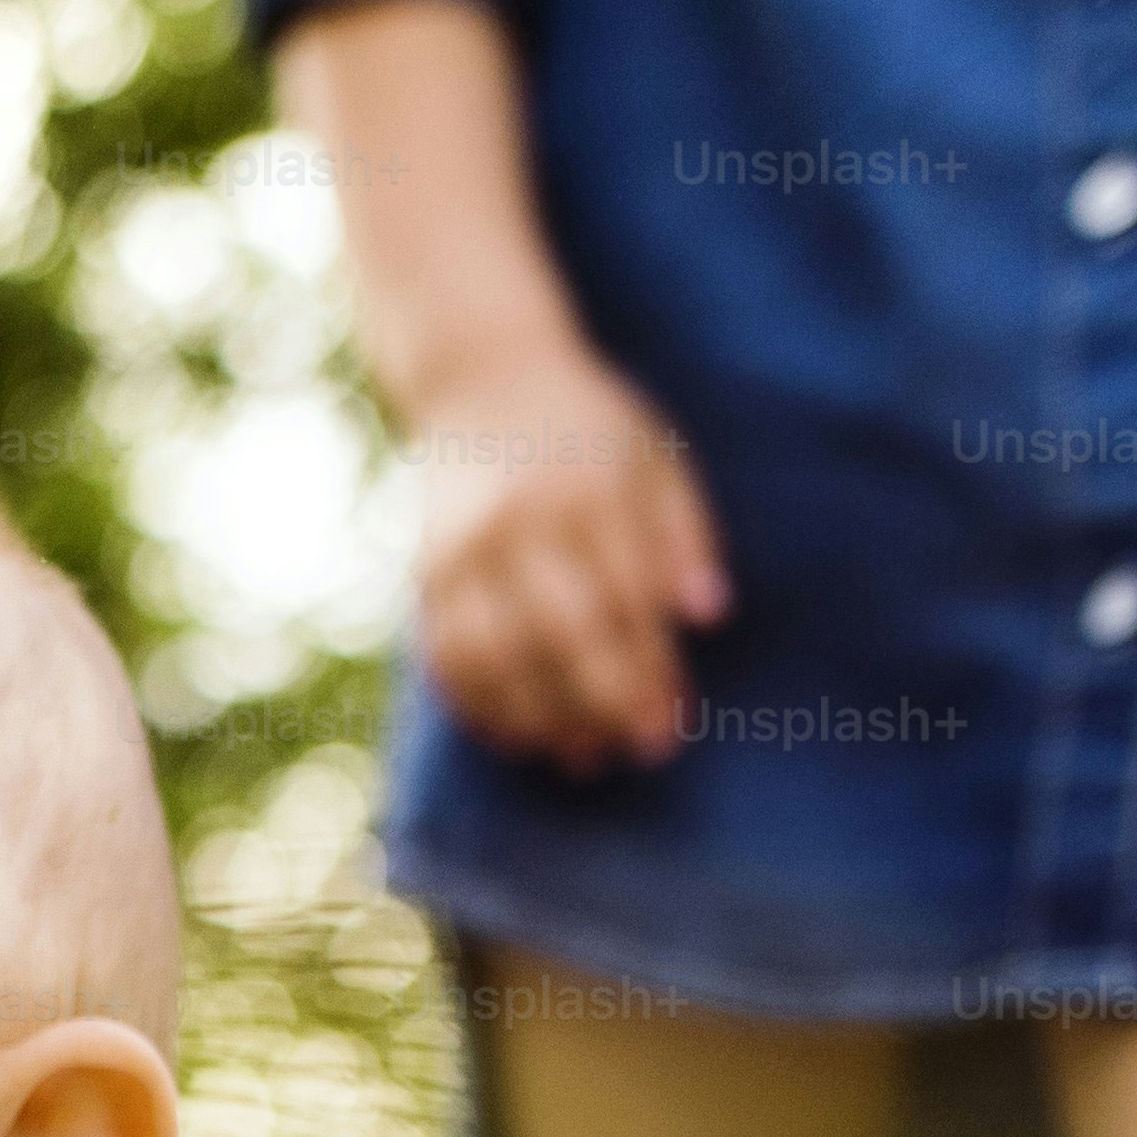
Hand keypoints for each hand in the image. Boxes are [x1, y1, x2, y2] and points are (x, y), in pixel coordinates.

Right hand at [405, 338, 727, 774]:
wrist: (481, 379)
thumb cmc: (590, 427)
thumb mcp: (657, 457)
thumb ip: (686, 534)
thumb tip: (709, 617)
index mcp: (590, 491)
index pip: (625, 599)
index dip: (651, 670)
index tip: (672, 725)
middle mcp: (521, 523)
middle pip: (561, 636)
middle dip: (603, 704)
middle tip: (637, 752)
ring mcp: (464, 550)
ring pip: (496, 657)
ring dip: (539, 718)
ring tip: (579, 757)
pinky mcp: (426, 572)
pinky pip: (446, 655)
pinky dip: (479, 705)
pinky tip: (515, 735)